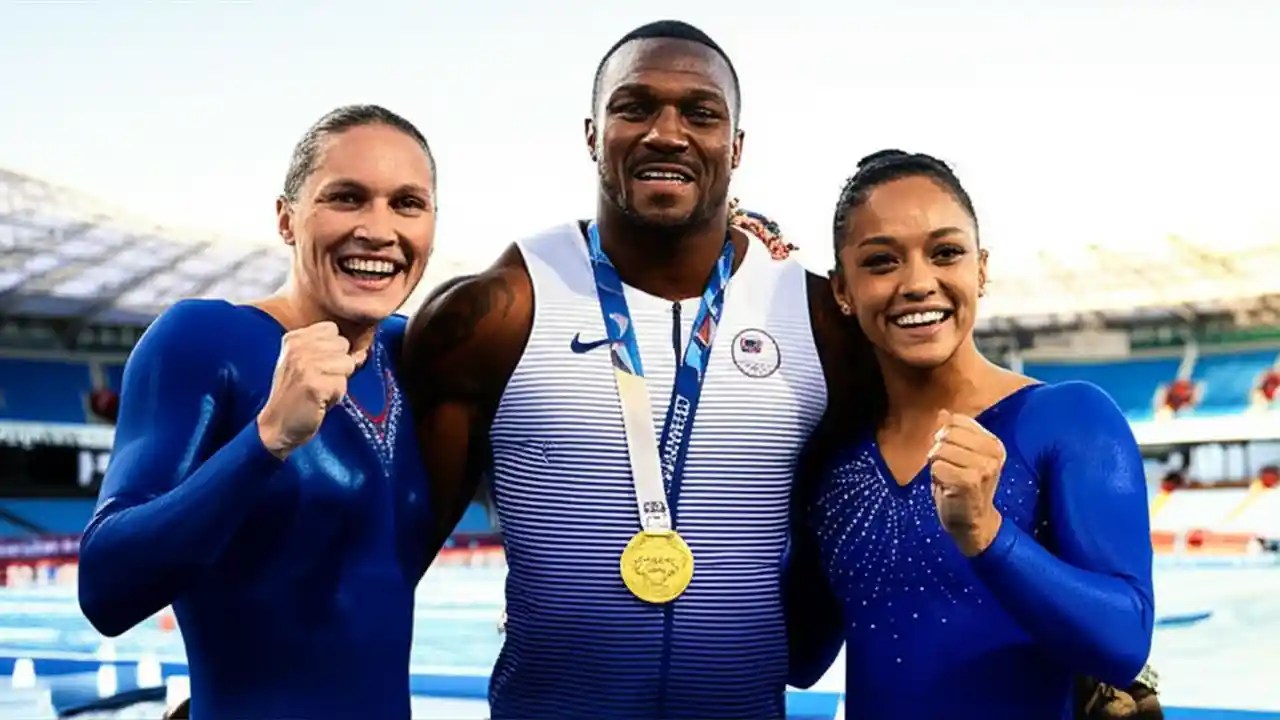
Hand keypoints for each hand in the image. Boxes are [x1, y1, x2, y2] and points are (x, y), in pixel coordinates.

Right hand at [256, 322, 366, 459]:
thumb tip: (362, 351)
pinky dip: (336, 396)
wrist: (277, 426)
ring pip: (347, 363)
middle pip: (343, 345)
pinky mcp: (313, 383)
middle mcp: (297, 347)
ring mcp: (304, 364)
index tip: (319, 367)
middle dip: (338, 366)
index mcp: (293, 339)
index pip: (332, 329)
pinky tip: (319, 401)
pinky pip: (343, 383)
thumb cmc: (297, 396)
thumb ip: (332, 352)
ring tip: (319, 391)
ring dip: (338, 382)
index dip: (334, 350)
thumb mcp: (309, 366)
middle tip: (319, 382)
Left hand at [927, 409, 1005, 555]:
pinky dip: (936, 478)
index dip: (944, 436)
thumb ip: (954, 434)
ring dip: (937, 466)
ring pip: (940, 450)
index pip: (957, 421)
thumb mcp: (962, 457)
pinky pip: (937, 467)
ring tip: (949, 479)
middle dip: (938, 452)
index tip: (952, 456)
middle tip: (949, 470)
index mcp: (994, 444)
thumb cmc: (963, 488)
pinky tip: (948, 488)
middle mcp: (994, 453)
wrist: (973, 523)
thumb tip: (943, 412)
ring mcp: (984, 467)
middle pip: (946, 434)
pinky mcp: (971, 481)